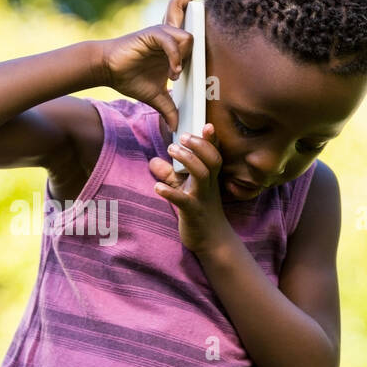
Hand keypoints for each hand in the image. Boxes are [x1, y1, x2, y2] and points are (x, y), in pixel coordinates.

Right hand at [99, 0, 211, 130]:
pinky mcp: (151, 35)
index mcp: (171, 44)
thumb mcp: (155, 96)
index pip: (188, 24)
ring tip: (175, 74)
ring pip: (186, 35)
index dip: (198, 9)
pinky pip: (171, 42)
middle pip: (184, 7)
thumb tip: (176, 126)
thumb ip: (168, 107)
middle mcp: (167, 34)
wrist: (106, 71)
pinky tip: (172, 72)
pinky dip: (175, 58)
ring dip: (185, 56)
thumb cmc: (129, 78)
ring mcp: (160, 33)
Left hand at [149, 122, 227, 254]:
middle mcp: (209, 185)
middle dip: (199, 145)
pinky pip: (184, 201)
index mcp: (209, 178)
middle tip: (182, 137)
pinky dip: (170, 192)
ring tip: (171, 150)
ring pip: (202, 174)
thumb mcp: (185, 190)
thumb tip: (152, 161)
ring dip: (188, 160)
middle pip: (212, 160)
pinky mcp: (193, 213)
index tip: (207, 125)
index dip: (211, 140)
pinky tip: (157, 187)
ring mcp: (202, 199)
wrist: (213, 241)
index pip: (214, 154)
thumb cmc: (199, 213)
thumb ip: (170, 175)